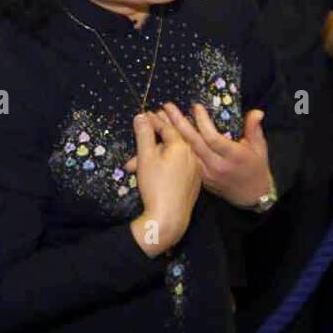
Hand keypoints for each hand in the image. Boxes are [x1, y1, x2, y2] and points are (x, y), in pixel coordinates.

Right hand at [128, 112, 200, 257]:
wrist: (169, 218)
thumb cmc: (155, 185)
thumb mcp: (145, 157)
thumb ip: (144, 134)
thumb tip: (141, 116)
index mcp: (182, 147)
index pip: (167, 128)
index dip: (155, 120)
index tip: (146, 114)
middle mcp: (192, 156)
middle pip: (171, 141)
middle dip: (155, 136)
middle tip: (148, 124)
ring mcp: (195, 171)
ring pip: (174, 156)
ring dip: (157, 155)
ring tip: (137, 163)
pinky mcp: (193, 184)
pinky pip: (180, 168)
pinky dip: (168, 166)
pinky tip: (157, 170)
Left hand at [158, 102, 272, 208]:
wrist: (250, 195)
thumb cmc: (256, 168)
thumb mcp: (260, 148)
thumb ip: (254, 129)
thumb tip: (256, 111)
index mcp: (232, 157)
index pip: (213, 138)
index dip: (203, 122)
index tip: (195, 107)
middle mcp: (216, 166)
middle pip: (193, 142)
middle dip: (178, 123)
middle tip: (166, 107)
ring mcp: (206, 173)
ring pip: (185, 151)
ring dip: (170, 134)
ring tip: (158, 118)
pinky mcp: (200, 178)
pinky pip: (184, 161)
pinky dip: (172, 148)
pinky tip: (162, 136)